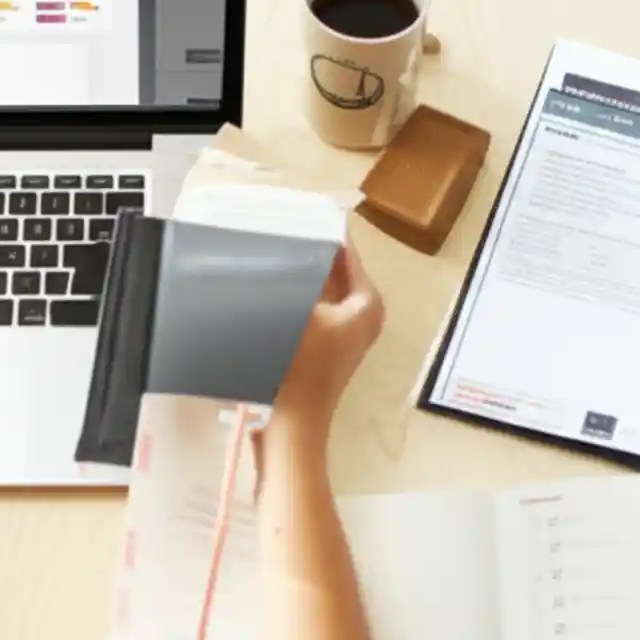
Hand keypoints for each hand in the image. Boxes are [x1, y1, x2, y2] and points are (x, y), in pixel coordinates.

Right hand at [269, 244, 383, 450]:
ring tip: (272, 254)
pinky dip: (297, 298)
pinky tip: (272, 289)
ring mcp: (347, 335)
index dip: (322, 234)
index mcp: (367, 304)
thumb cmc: (297, 366)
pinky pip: (314, 309)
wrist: (289, 424)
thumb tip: (287, 247)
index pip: (347, 253)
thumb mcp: (296, 310)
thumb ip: (296, 276)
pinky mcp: (327, 349)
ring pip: (322, 291)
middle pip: (336, 271)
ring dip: (300, 276)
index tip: (296, 216)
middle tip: (280, 233)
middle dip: (310, 254)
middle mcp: (364, 317)